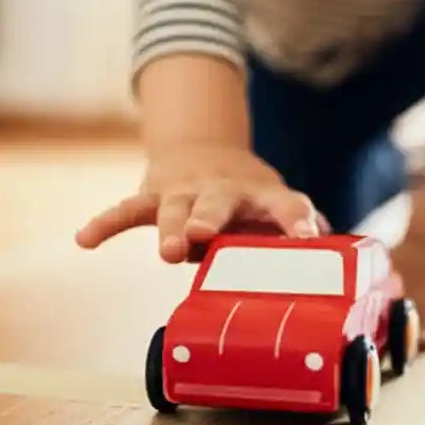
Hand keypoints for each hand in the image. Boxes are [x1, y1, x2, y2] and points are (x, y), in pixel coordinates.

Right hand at [75, 145, 319, 262]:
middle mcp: (222, 189)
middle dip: (210, 218)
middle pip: (217, 202)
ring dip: (169, 227)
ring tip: (166, 252)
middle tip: (204, 236)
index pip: (286, 204)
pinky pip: (126, 210)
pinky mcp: (153, 195)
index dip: (296, 219)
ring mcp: (185, 191)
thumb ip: (298, 239)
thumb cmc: (247, 200)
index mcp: (262, 195)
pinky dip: (105, 223)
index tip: (306, 236)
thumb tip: (340, 274)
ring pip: (173, 207)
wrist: (203, 150)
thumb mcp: (275, 212)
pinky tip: (84, 239)